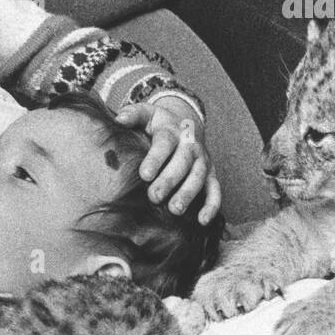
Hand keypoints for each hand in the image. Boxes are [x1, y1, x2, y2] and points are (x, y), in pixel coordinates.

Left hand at [115, 97, 221, 223]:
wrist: (186, 125)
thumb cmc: (160, 124)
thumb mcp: (147, 113)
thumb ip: (133, 114)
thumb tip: (118, 118)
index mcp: (172, 132)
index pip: (164, 144)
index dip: (155, 159)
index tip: (144, 174)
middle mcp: (190, 146)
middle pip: (182, 163)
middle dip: (170, 180)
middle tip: (154, 197)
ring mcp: (203, 161)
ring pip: (199, 177)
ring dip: (188, 194)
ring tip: (175, 210)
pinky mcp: (211, 174)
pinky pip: (215, 190)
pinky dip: (212, 205)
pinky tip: (202, 221)